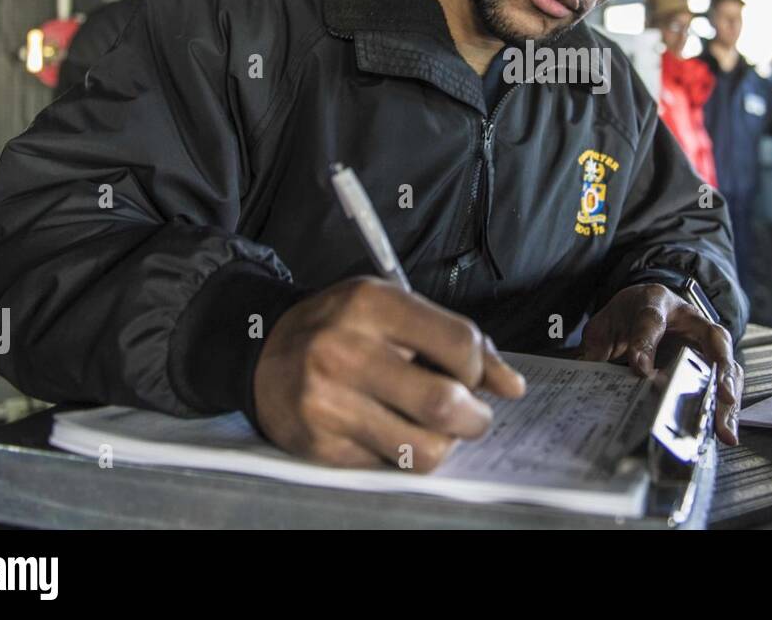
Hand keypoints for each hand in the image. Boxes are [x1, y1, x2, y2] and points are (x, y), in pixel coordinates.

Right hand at [253, 276, 525, 470]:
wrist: (261, 353)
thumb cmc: (341, 328)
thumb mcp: (394, 309)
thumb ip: (454, 339)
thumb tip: (511, 386)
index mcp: (371, 305)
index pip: (459, 343)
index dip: (479, 368)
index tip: (471, 375)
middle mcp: (346, 351)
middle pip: (443, 403)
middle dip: (475, 417)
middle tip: (471, 415)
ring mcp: (329, 403)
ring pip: (422, 449)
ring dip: (445, 444)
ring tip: (435, 428)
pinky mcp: (320, 445)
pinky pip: (390, 467)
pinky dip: (405, 455)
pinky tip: (394, 431)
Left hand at [578, 283, 743, 445]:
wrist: (642, 307)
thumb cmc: (628, 315)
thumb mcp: (607, 325)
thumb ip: (599, 347)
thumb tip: (588, 375)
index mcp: (656, 303)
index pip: (651, 320)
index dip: (646, 343)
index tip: (639, 369)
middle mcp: (690, 320)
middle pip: (713, 339)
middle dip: (719, 370)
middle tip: (721, 397)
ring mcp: (705, 342)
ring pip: (727, 364)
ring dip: (729, 397)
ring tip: (725, 429)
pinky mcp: (709, 363)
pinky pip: (726, 382)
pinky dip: (726, 407)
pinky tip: (724, 432)